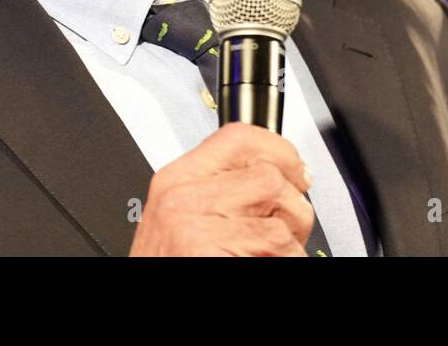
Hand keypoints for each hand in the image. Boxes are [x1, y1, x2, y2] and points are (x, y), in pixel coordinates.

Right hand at [129, 122, 315, 255]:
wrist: (151, 310)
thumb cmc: (170, 263)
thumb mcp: (184, 217)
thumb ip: (223, 189)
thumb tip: (279, 173)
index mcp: (175, 180)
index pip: (237, 137)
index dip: (279, 150)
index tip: (296, 171)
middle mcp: (180, 199)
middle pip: (269, 176)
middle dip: (293, 206)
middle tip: (287, 229)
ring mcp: (192, 227)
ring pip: (281, 215)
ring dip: (291, 241)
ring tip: (269, 255)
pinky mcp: (205, 252)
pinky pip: (279, 247)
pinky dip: (286, 260)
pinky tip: (259, 263)